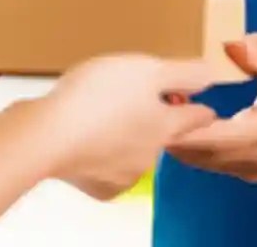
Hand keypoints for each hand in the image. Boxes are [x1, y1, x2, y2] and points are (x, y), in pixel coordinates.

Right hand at [40, 55, 217, 199]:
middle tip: (123, 91)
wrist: (45, 137)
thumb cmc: (95, 96)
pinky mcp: (101, 187)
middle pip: (163, 131)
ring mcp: (127, 175)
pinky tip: (83, 135)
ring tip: (96, 109)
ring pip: (134, 148)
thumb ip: (184, 73)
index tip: (178, 90)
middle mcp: (153, 154)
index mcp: (168, 125)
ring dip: (123, 131)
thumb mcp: (146, 69)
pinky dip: (100, 153)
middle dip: (150, 113)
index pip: (200, 116)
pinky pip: (108, 166)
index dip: (191, 99)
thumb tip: (210, 76)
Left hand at [167, 24, 256, 182]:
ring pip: (208, 161)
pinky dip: (197, 145)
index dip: (186, 126)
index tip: (161, 105)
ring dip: (183, 138)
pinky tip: (185, 120)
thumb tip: (235, 49)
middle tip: (152, 99)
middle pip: (207, 154)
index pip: (219, 137)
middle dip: (176, 130)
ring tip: (164, 105)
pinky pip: (218, 162)